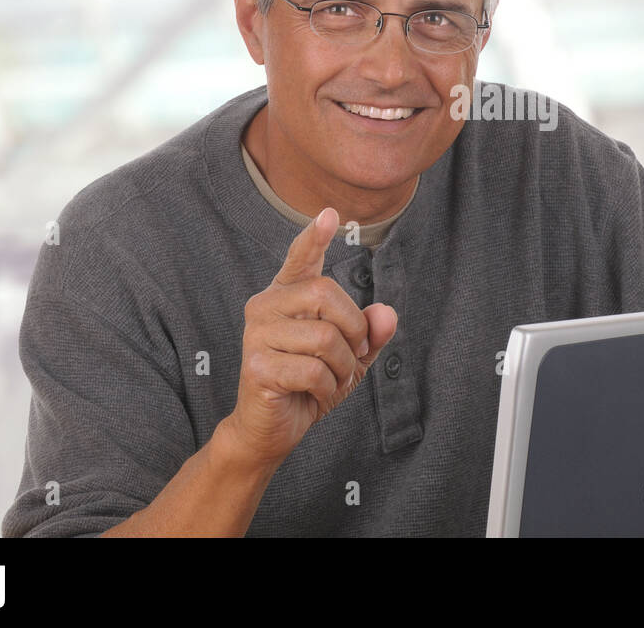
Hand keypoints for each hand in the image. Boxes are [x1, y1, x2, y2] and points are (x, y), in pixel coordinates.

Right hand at [224, 207, 397, 468]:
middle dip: (354, 330)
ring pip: (325, 338)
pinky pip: (314, 370)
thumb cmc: (309, 385)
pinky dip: (328, 388)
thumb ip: (371, 333)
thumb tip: (387, 314)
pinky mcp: (256, 366)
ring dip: (343, 367)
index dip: (314, 237)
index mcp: (287, 296)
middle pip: (326, 295)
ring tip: (332, 379)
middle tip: (353, 356)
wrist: (272, 430)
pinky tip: (316, 394)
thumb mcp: (350, 357)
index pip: (301, 259)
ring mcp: (256, 335)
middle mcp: (266, 306)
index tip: (329, 214)